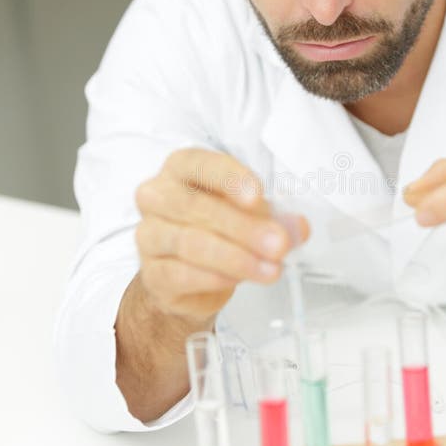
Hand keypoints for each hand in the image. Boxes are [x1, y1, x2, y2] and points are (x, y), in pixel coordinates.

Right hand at [135, 148, 308, 321]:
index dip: (230, 179)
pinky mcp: (150, 273)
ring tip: (270, 269)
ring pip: (191, 243)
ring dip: (236, 258)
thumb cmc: (217, 230)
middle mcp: (157, 197)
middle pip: (197, 207)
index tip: (258, 196)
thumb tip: (297, 227)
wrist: (187, 278)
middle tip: (278, 243)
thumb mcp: (251, 215)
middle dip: (244, 227)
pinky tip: (237, 281)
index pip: (200, 164)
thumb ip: (274, 218)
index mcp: (181, 169)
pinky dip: (213, 278)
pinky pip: (180, 274)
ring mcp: (148, 235)